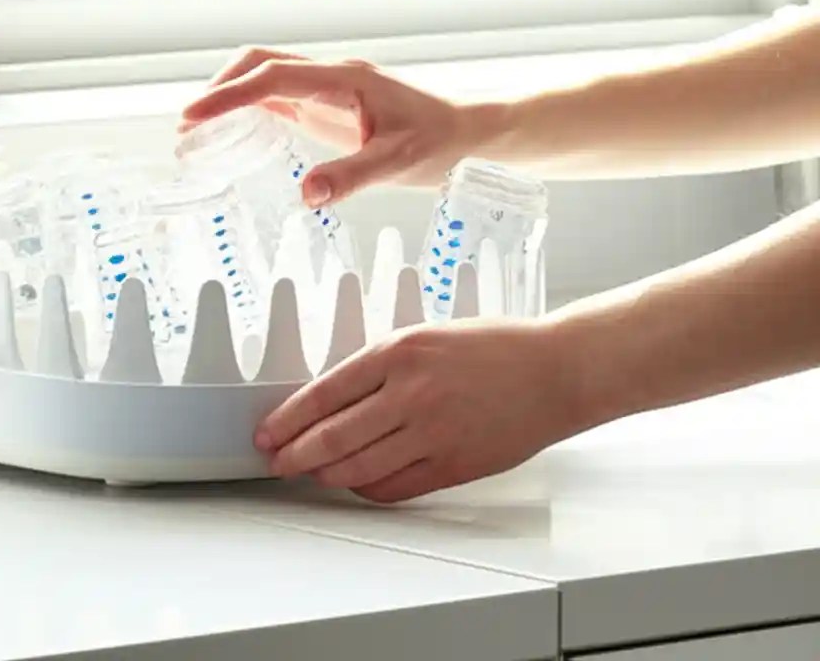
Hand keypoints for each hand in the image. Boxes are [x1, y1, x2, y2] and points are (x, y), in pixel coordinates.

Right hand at [181, 47, 504, 206]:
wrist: (468, 134)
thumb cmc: (441, 142)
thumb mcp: (399, 163)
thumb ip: (351, 176)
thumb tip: (304, 195)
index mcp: (344, 81)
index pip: (272, 78)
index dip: (229, 95)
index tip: (194, 116)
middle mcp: (331, 78)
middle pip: (259, 63)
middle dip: (219, 89)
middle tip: (188, 126)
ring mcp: (327, 90)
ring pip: (265, 76)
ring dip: (230, 95)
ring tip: (198, 130)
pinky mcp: (327, 107)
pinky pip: (278, 98)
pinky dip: (248, 109)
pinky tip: (231, 133)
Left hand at [254, 319, 592, 502]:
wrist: (556, 370)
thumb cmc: (494, 348)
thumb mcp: (424, 337)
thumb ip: (379, 368)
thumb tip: (330, 401)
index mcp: (398, 352)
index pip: (323, 393)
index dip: (287, 419)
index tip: (268, 432)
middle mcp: (411, 393)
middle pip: (333, 437)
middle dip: (295, 454)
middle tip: (277, 461)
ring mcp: (433, 433)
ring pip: (359, 467)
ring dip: (326, 475)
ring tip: (311, 474)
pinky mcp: (454, 465)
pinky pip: (395, 487)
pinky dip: (367, 488)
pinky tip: (356, 482)